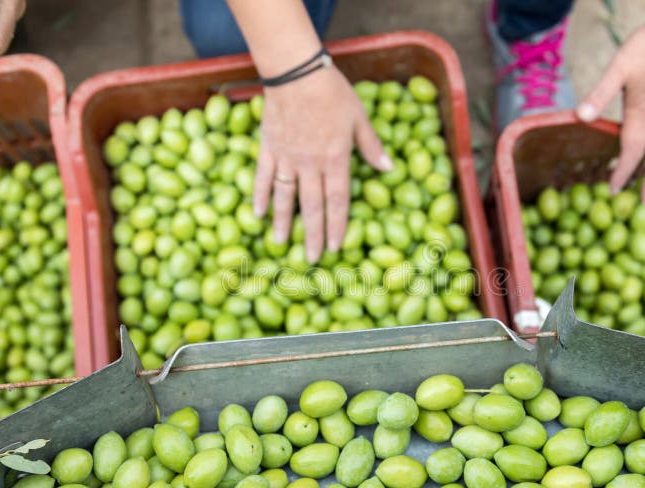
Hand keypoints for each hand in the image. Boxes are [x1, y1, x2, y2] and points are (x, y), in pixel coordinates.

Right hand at [253, 66, 391, 262]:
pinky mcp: (268, 148)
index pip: (338, 201)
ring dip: (282, 222)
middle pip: (312, 206)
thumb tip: (388, 169)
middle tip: (311, 259)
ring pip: (284, 197)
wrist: (296, 72)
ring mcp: (286, 158)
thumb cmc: (332, 93)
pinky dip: (259, 196)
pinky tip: (256, 214)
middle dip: (312, 235)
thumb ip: (371, 147)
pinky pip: (262, 177)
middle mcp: (310, 164)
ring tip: (280, 243)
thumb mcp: (359, 118)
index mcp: (336, 159)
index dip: (337, 226)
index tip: (335, 247)